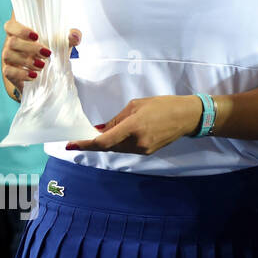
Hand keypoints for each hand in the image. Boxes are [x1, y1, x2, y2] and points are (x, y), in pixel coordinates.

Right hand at [2, 19, 80, 99]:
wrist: (47, 74)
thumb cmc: (52, 51)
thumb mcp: (64, 43)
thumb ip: (72, 36)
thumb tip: (73, 35)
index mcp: (21, 33)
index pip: (10, 25)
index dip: (20, 29)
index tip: (36, 36)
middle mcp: (11, 43)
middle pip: (12, 42)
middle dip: (30, 48)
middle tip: (47, 54)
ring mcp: (8, 58)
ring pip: (8, 55)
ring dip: (26, 61)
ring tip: (42, 66)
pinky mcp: (9, 72)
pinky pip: (8, 71)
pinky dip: (21, 74)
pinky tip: (34, 76)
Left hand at [65, 95, 201, 154]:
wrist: (187, 116)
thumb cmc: (162, 105)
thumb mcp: (136, 106)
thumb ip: (117, 120)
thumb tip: (99, 130)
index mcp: (133, 127)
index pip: (103, 141)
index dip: (85, 144)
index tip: (70, 145)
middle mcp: (136, 142)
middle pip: (108, 146)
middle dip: (96, 141)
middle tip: (85, 135)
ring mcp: (143, 149)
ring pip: (117, 148)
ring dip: (109, 142)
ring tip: (109, 131)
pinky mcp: (148, 152)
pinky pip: (127, 149)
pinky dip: (120, 143)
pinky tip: (122, 134)